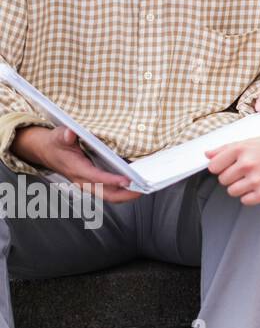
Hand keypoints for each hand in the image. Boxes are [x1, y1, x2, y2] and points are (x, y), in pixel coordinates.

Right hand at [12, 124, 139, 203]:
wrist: (46, 151)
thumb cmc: (55, 144)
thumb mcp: (58, 136)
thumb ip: (64, 135)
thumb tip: (70, 133)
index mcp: (76, 169)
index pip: (96, 178)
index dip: (112, 180)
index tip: (127, 180)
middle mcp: (83, 180)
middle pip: (107, 194)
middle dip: (125, 194)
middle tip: (143, 189)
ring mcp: (89, 184)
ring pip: (110, 195)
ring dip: (127, 194)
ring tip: (144, 189)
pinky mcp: (93, 183)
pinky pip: (110, 190)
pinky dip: (123, 190)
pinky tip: (136, 183)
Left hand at [206, 133, 259, 204]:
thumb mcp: (256, 140)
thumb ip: (229, 147)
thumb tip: (207, 154)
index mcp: (242, 148)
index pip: (214, 166)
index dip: (221, 167)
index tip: (229, 166)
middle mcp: (247, 163)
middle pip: (223, 180)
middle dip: (233, 177)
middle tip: (249, 170)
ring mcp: (255, 179)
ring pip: (232, 191)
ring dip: (241, 187)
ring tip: (257, 177)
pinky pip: (245, 200)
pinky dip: (251, 196)